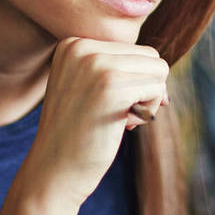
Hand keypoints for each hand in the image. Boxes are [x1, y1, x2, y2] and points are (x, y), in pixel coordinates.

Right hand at [22, 37, 168, 207]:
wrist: (52, 171)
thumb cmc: (77, 133)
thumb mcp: (87, 87)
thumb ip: (117, 67)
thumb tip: (162, 66)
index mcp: (73, 43)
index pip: (133, 50)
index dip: (132, 83)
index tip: (106, 105)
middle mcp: (82, 47)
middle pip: (150, 56)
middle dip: (144, 88)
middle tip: (117, 114)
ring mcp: (96, 66)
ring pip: (158, 70)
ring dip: (148, 100)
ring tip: (119, 119)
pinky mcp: (111, 88)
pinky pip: (158, 88)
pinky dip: (149, 111)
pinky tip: (123, 126)